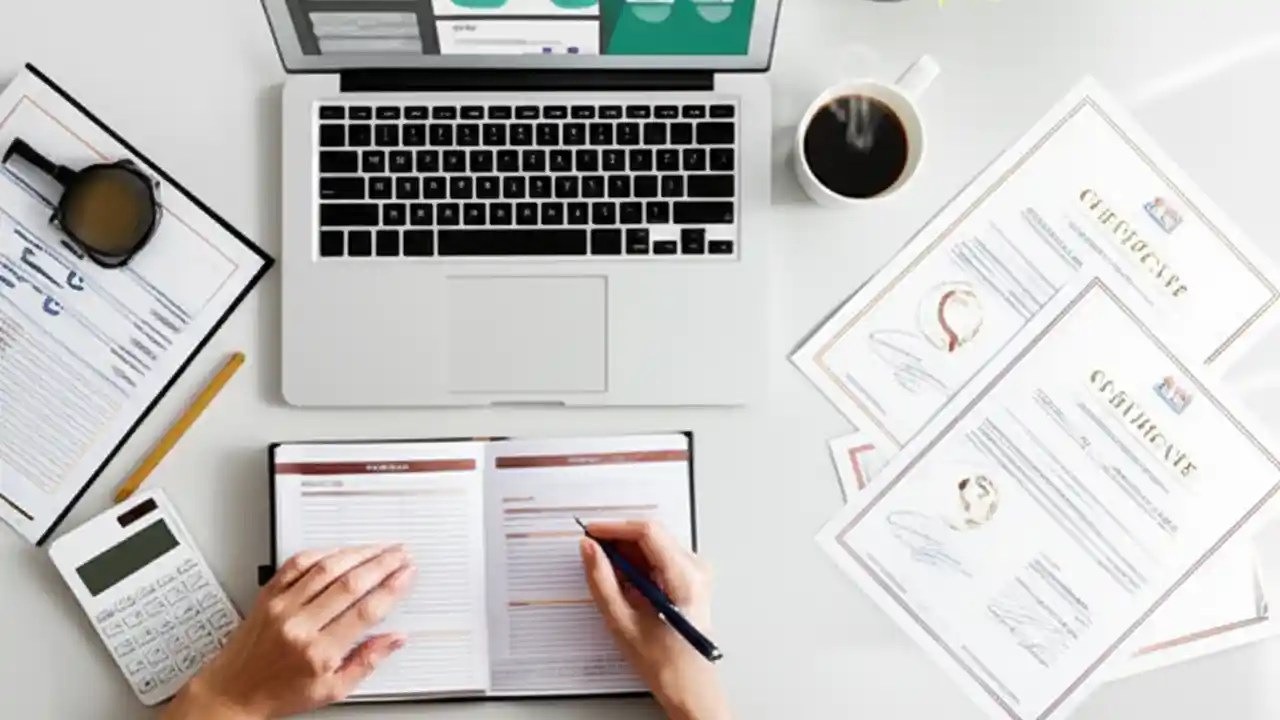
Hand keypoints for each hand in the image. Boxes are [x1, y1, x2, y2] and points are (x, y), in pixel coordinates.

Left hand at [164, 545, 415, 719]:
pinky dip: (322, 552)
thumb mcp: (332, 691)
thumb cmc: (279, 694)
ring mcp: (281, 607)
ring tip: (379, 548)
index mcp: (318, 653)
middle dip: (382, 564)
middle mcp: (299, 626)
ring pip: (326, 568)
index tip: (407, 575)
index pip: (365, 611)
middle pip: (350, 584)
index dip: (391, 588)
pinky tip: (340, 550)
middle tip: (400, 554)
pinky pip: (297, 564)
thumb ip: (367, 662)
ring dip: (358, 553)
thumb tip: (396, 639)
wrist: (232, 692)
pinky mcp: (267, 595)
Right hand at [580, 521, 729, 719]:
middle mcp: (695, 569)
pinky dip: (638, 563)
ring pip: (654, 544)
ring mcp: (695, 571)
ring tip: (610, 575)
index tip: (592, 532)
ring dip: (627, 553)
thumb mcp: (622, 620)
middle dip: (618, 541)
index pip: (647, 532)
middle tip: (593, 553)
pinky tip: (626, 582)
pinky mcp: (690, 576)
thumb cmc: (664, 660)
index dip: (615, 528)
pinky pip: (660, 556)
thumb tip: (589, 550)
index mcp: (684, 577)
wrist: (688, 681)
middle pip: (651, 535)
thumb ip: (602, 580)